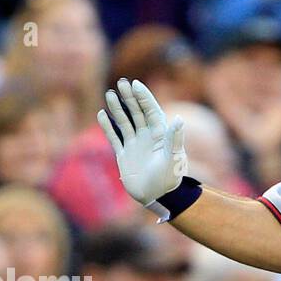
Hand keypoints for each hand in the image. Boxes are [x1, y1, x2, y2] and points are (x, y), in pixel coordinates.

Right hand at [98, 78, 187, 205]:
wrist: (157, 197)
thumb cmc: (169, 179)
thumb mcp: (173, 158)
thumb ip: (175, 139)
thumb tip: (179, 119)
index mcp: (161, 135)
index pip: (151, 111)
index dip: (144, 97)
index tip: (135, 84)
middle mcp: (148, 137)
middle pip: (137, 112)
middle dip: (130, 97)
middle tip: (121, 82)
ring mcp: (135, 145)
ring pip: (124, 121)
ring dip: (117, 108)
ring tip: (110, 94)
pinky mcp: (124, 155)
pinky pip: (114, 137)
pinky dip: (107, 126)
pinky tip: (101, 114)